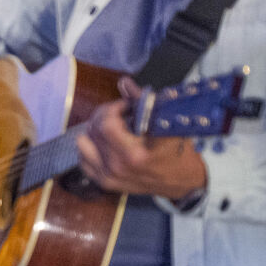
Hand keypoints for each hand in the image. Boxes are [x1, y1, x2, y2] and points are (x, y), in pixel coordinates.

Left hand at [74, 77, 206, 198]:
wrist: (183, 182)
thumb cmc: (178, 151)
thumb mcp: (167, 126)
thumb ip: (142, 102)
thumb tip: (123, 82)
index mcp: (134, 155)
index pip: (106, 124)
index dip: (113, 108)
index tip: (125, 106)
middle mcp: (117, 168)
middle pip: (93, 130)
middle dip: (105, 115)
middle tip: (119, 112)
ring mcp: (108, 177)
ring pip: (82, 143)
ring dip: (95, 130)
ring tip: (112, 126)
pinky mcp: (104, 182)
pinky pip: (83, 159)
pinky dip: (91, 146)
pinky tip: (107, 142)